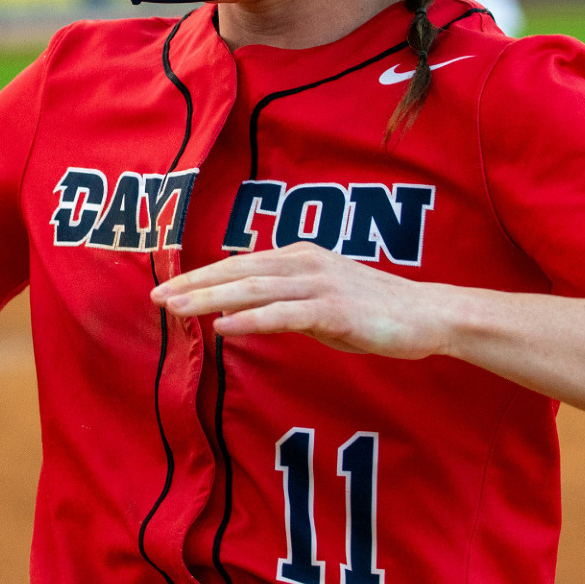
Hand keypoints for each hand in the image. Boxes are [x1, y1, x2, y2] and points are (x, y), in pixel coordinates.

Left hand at [150, 243, 458, 359]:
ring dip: (210, 300)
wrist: (428, 315)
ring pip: (253, 289)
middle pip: (238, 272)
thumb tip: (236, 312)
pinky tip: (225, 327)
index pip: (239, 265)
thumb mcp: (320, 304)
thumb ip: (281, 304)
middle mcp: (304, 263)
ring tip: (177, 310)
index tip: (167, 287)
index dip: (201, 276)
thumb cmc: (374, 312)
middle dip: (194, 285)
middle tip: (156, 297)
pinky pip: (284, 314)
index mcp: (299, 257)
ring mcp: (320, 284)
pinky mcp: (335, 310)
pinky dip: (251, 319)